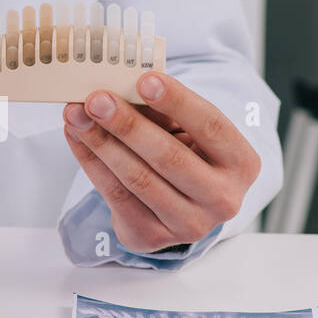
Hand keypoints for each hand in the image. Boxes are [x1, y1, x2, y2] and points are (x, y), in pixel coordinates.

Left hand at [62, 71, 261, 253]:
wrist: (178, 207)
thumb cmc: (184, 155)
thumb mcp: (186, 131)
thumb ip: (161, 112)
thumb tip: (118, 89)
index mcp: (241, 163)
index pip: (211, 126)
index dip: (178, 101)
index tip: (144, 80)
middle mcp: (223, 199)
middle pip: (170, 156)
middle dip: (127, 124)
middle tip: (95, 99)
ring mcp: (189, 224)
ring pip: (138, 178)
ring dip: (101, 143)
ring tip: (76, 115)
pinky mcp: (153, 237)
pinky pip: (115, 196)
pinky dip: (91, 162)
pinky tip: (75, 137)